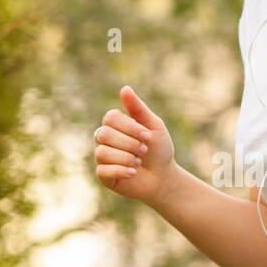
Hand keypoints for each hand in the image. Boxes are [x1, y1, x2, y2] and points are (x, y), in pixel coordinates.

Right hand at [94, 85, 175, 201]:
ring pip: (102, 152)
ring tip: (138, 162)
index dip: (129, 127)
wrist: (164, 177)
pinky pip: (102, 170)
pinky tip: (133, 173)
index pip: (110, 118)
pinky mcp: (103, 176)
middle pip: (104, 134)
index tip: (147, 134)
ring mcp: (102, 158)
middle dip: (128, 143)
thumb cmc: (159, 150)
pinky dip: (121, 171)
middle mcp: (104, 139)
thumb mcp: (154, 126)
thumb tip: (124, 89)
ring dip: (126, 158)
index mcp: (114, 125)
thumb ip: (138, 108)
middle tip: (144, 150)